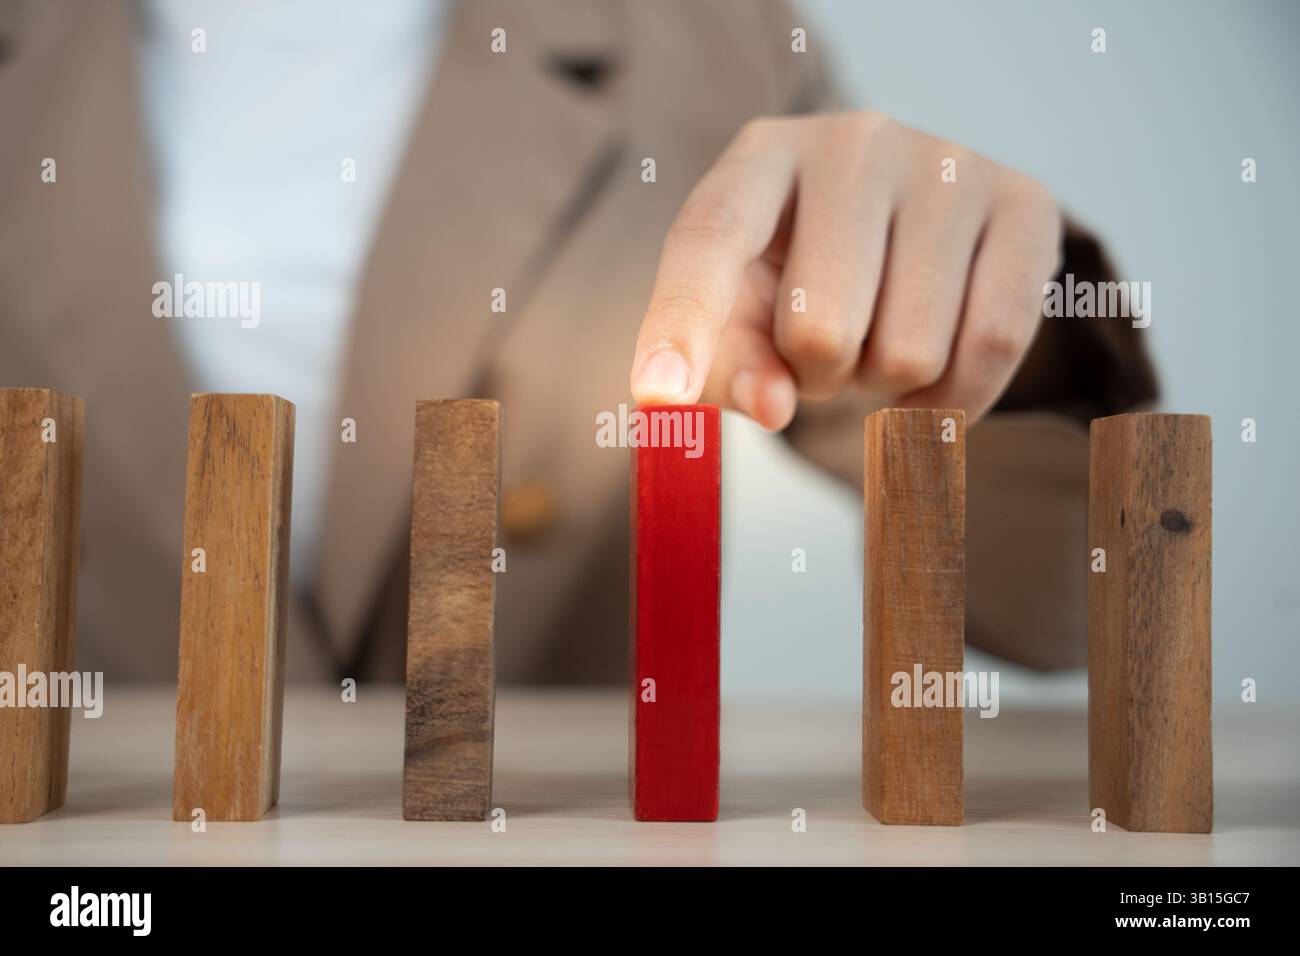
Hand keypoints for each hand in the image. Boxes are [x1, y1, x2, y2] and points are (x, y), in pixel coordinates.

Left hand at [629, 112, 1062, 428]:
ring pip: (909, 350)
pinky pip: (992, 345)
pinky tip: (933, 375)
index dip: (680, 326)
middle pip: (821, 328)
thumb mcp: (742, 316)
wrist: (912, 230)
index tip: (656, 398)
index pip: (709, 241)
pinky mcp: (1026, 203)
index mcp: (760, 157)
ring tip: (878, 339)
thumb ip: (729, 367)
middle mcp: (854, 142)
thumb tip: (771, 406)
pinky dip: (954, 397)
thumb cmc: (804, 280)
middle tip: (824, 351)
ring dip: (884, 384)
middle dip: (816, 374)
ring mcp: (947, 164)